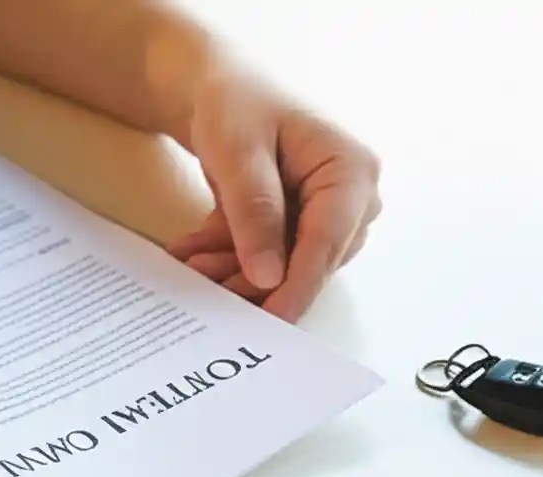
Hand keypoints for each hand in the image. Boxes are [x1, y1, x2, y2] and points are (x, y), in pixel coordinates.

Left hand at [167, 66, 381, 321]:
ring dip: (235, 269)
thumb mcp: (239, 152)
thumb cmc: (236, 103)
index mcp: (351, 170)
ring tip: (191, 262)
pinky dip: (230, 256)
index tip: (271, 321)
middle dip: (254, 276)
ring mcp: (326, 214)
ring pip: (284, 265)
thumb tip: (270, 276)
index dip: (298, 285)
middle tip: (204, 281)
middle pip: (307, 260)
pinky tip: (194, 253)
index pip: (328, 242)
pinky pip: (267, 256)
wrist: (218, 89)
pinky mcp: (299, 225)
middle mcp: (350, 198)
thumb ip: (255, 212)